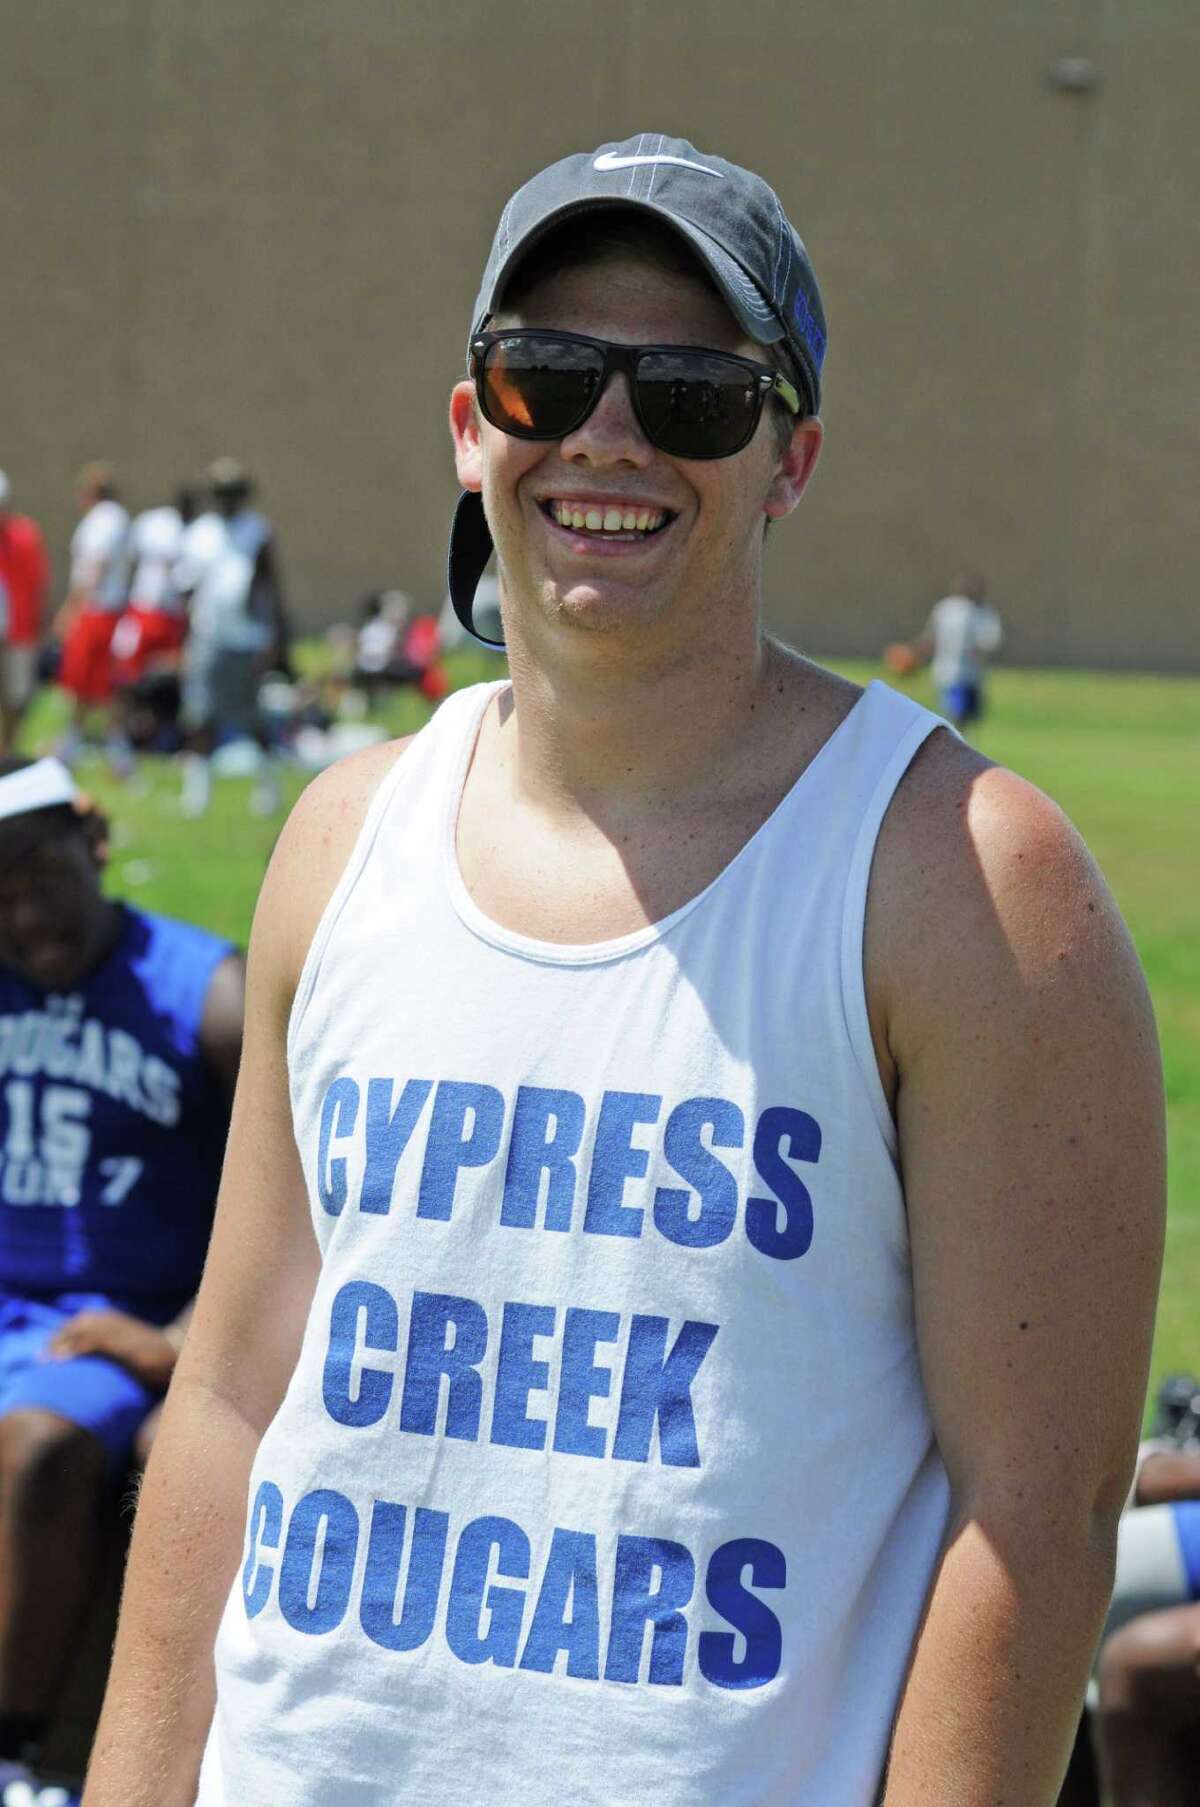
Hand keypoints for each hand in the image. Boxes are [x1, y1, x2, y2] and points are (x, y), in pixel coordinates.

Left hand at [45, 1309, 178, 1391]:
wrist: (178, 1351)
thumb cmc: (154, 1353)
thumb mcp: (129, 1346)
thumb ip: (110, 1349)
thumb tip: (95, 1361)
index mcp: (111, 1319)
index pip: (78, 1324)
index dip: (60, 1336)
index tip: (46, 1353)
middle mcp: (111, 1320)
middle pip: (74, 1326)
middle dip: (56, 1340)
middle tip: (41, 1359)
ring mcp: (115, 1330)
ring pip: (78, 1333)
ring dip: (59, 1344)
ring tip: (45, 1360)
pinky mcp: (119, 1343)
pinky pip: (90, 1344)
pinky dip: (73, 1350)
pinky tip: (60, 1362)